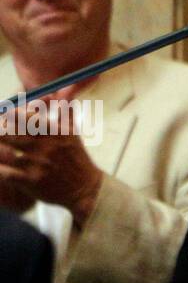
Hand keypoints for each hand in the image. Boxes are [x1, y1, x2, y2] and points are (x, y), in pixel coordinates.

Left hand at [0, 102, 103, 225]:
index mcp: (56, 132)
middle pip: (11, 133)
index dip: (11, 113)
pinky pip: (5, 173)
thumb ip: (65, 112)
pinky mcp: (31, 182)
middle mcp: (46, 147)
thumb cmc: (75, 158)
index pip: (28, 117)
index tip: (3, 110)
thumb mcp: (73, 133)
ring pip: (4, 153)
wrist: (84, 188)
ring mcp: (37, 165)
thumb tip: (57, 94)